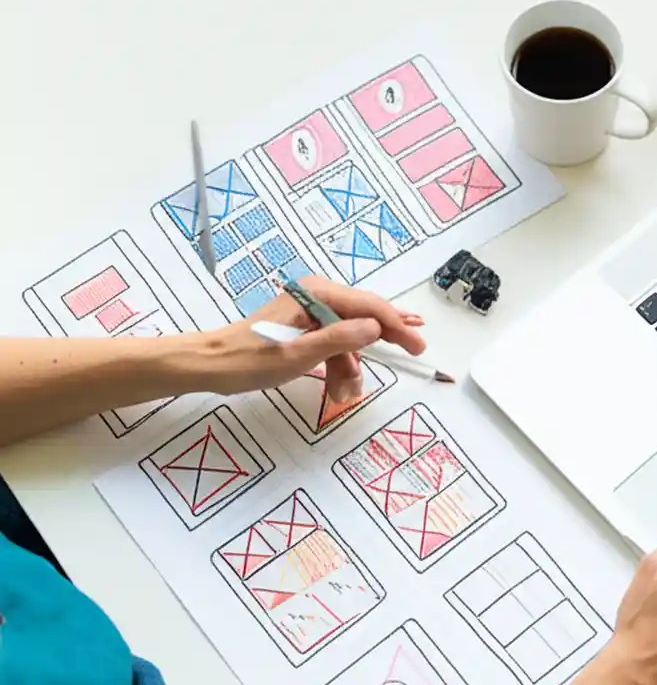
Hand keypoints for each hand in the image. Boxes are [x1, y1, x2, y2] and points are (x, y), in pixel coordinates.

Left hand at [192, 276, 426, 399]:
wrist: (209, 365)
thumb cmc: (249, 359)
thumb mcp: (298, 353)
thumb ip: (340, 338)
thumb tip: (375, 327)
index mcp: (316, 295)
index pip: (368, 306)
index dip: (396, 325)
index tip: (417, 344)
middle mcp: (316, 297)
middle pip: (363, 315)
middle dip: (385, 337)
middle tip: (414, 351)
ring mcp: (309, 312)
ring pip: (349, 334)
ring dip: (354, 363)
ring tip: (350, 391)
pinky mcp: (302, 328)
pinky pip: (332, 343)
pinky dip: (339, 364)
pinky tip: (339, 386)